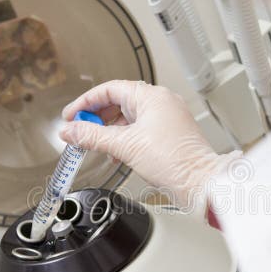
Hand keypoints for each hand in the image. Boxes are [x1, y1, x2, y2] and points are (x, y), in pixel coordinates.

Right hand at [60, 80, 238, 207]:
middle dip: (97, 118)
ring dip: (110, 131)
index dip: (86, 102)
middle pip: (119, 102)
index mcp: (151, 96)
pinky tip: (117, 154)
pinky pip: (141, 129)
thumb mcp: (124, 146)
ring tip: (98, 146)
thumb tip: (70, 131)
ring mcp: (167, 117)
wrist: (200, 182)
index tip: (71, 116)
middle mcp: (161, 102)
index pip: (110, 89)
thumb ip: (92, 137)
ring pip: (129, 117)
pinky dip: (125, 138)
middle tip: (81, 132)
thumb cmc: (174, 160)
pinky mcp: (170, 133)